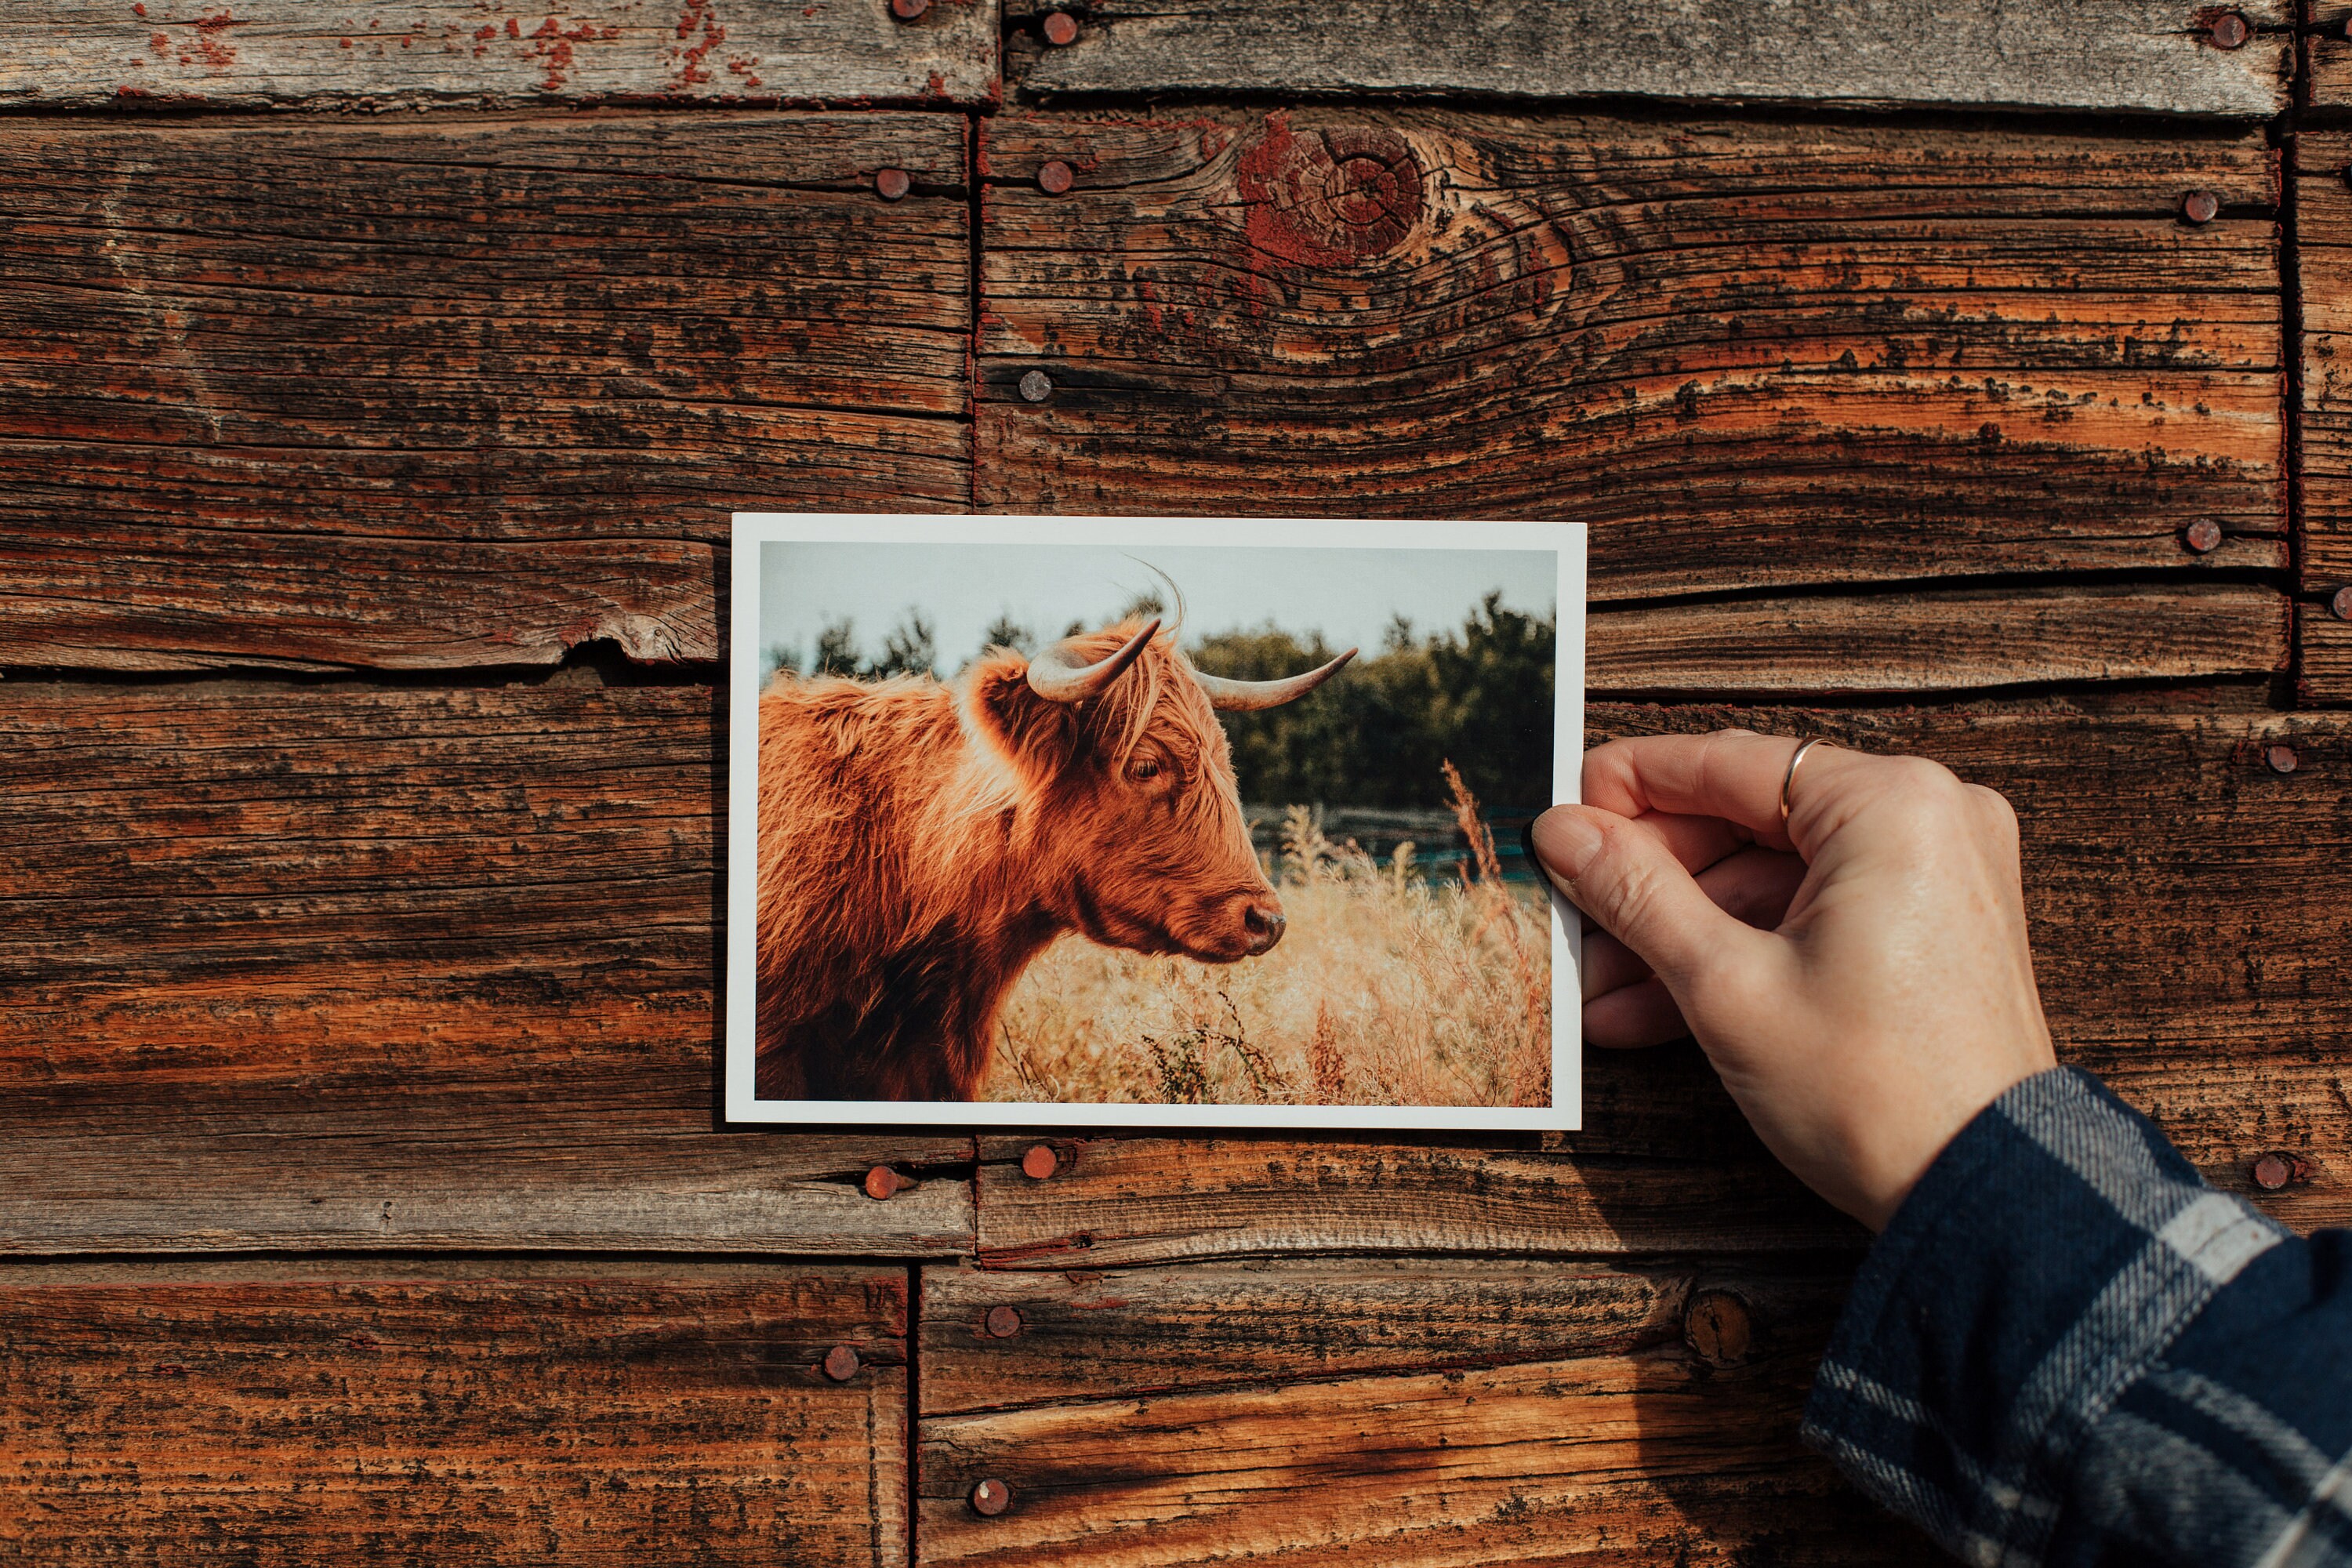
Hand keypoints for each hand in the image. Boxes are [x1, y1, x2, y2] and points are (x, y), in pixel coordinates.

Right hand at [1531, 731, 2056, 1230]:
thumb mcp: (1725, 984)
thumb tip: (1564, 831)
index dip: (1627, 788)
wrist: (1981, 1197)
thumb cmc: (1875, 1093)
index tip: (1560, 815)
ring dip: (1681, 931)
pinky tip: (1652, 1006)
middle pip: (1745, 820)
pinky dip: (1741, 953)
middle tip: (1569, 913)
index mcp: (1889, 804)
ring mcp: (1935, 874)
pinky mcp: (1930, 929)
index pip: (1724, 762)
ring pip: (1771, 878)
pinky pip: (1812, 916)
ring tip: (1595, 986)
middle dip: (1648, 882)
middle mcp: (1926, 817)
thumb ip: (1635, 892)